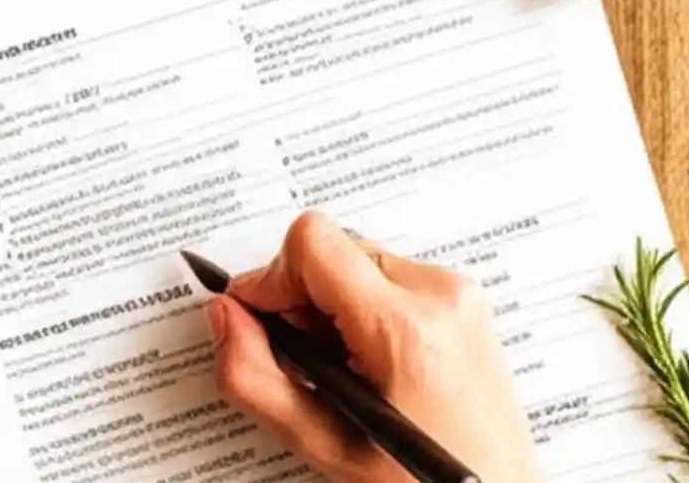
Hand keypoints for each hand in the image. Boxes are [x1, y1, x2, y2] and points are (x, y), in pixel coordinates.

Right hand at [207, 211, 544, 482]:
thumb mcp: (324, 444)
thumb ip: (256, 378)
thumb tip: (226, 317)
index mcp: (405, 328)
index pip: (313, 243)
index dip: (270, 278)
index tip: (260, 319)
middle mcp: (439, 295)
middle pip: (332, 247)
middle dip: (300, 297)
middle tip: (305, 358)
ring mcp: (457, 294)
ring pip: (356, 259)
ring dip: (330, 304)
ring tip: (343, 368)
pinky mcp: (463, 299)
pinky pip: (388, 275)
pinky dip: (362, 308)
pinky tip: (369, 362)